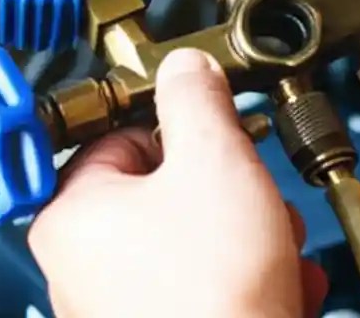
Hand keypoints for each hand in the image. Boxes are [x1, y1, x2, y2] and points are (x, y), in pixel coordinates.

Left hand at [28, 49, 327, 317]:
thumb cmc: (211, 293)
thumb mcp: (216, 161)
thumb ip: (197, 99)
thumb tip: (186, 67)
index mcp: (74, 213)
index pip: (125, 136)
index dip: (186, 127)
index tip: (221, 127)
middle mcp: (84, 264)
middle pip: (167, 191)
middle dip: (233, 190)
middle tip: (260, 197)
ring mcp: (121, 306)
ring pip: (196, 240)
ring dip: (252, 235)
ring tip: (280, 249)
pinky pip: (206, 287)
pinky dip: (249, 280)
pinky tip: (285, 286)